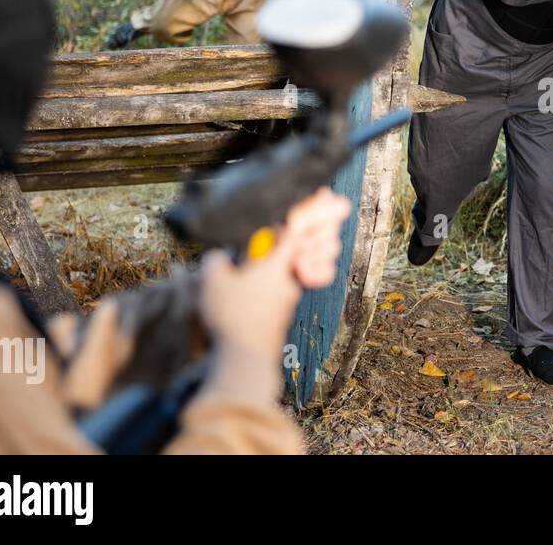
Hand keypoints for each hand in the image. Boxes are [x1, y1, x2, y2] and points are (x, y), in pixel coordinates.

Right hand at [199, 187, 351, 358]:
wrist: (245, 358)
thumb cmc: (231, 317)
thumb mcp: (213, 282)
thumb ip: (217, 261)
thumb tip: (220, 255)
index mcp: (277, 263)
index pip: (297, 228)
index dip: (311, 208)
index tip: (326, 194)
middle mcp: (290, 277)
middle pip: (314, 245)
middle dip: (326, 225)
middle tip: (340, 207)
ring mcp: (291, 295)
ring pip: (311, 265)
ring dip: (317, 249)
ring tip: (325, 237)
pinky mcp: (286, 311)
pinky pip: (301, 285)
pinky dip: (305, 272)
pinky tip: (295, 271)